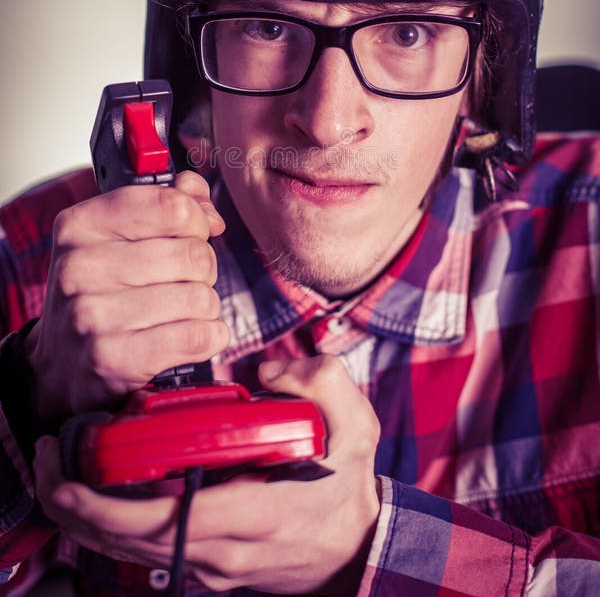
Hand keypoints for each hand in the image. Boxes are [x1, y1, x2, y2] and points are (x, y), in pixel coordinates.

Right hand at [26, 171, 229, 422]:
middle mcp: (80, 268)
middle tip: (184, 281)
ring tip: (181, 312)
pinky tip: (193, 336)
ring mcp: (92, 316)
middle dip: (203, 269)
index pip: (172, 205)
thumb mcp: (114, 238)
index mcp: (80, 226)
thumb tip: (199, 194)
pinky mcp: (113, 359)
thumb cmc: (96, 294)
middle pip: (193, 253)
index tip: (193, 232)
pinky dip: (210, 337)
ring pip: (199, 297)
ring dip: (205, 307)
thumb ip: (164, 204)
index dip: (197, 219)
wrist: (58, 366)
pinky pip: (197, 337)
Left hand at [34, 356, 381, 593]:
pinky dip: (112, 527)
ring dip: (86, 519)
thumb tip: (266, 368)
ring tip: (57, 473)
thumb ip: (320, 382)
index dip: (108, 504)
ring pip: (130, 553)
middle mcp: (223, 548)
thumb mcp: (355, 428)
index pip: (166, 519)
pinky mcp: (206, 568)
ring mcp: (211, 565)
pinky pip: (146, 553)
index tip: (72, 467)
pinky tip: (96, 494)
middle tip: (46, 461)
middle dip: (75, 507)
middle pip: (129, 541)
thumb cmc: (347, 490)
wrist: (355, 551)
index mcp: (254, 512)